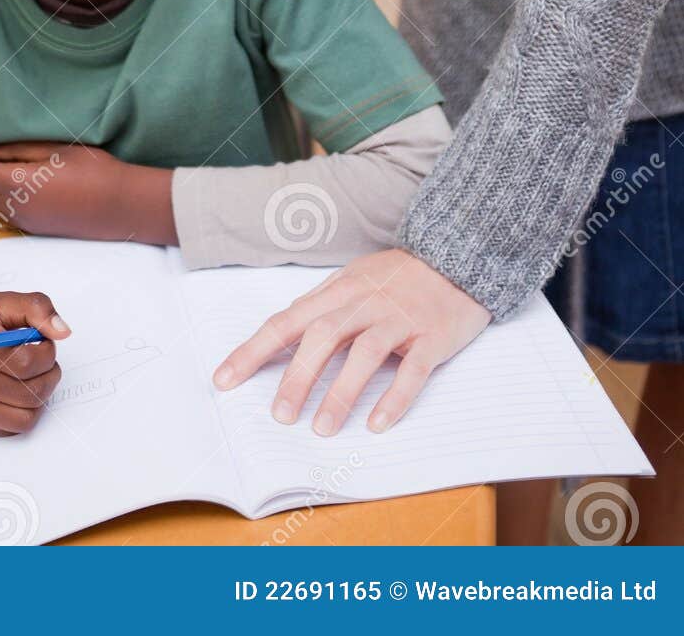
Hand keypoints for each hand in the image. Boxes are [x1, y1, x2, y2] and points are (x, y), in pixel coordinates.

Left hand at [0, 140, 176, 244]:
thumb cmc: (95, 170)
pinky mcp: (37, 230)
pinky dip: (6, 200)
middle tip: (1, 155)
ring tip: (16, 169)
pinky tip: (29, 187)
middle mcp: (19, 207)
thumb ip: (21, 149)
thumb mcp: (59, 149)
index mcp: (22, 184)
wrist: (121, 206)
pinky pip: (8, 215)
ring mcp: (27, 222)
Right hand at [0, 274, 69, 436]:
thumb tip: (63, 332)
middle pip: (30, 393)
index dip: (47, 352)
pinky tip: (18, 390)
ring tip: (34, 377)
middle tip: (44, 360)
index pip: (27, 362)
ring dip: (40, 397)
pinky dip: (22, 412)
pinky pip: (8, 428)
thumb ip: (35, 308)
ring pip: (24, 417)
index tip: (44, 342)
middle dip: (49, 375)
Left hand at [213, 249, 490, 433]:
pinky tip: (377, 424)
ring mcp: (400, 319)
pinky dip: (394, 398)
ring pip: (365, 353)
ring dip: (341, 392)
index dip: (253, 350)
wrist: (459, 254)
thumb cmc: (398, 276)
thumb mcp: (354, 279)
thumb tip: (281, 340)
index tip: (223, 380)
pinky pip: (412, 370)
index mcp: (339, 291)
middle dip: (296, 376)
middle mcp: (365, 303)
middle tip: (279, 415)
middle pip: (322, 336)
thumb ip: (322, 308)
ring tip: (322, 429)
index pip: (287, 320)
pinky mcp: (432, 336)